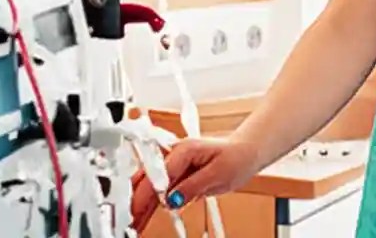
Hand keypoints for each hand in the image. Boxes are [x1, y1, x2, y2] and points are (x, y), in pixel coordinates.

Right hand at [129, 138, 259, 232]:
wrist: (246, 153)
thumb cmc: (236, 157)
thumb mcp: (218, 174)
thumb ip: (192, 187)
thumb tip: (172, 200)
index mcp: (183, 150)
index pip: (157, 175)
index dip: (144, 195)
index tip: (136, 211)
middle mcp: (174, 156)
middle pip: (147, 180)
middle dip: (136, 202)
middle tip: (130, 223)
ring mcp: (174, 166)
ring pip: (150, 188)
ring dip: (141, 206)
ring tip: (134, 224)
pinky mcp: (177, 176)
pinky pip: (160, 192)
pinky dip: (151, 206)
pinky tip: (144, 218)